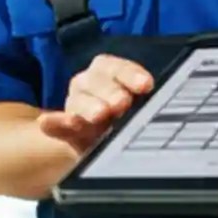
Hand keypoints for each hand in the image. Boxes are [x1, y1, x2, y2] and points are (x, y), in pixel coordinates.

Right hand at [38, 54, 153, 154]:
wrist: (102, 150)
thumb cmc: (127, 124)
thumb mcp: (140, 111)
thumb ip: (148, 106)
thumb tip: (170, 104)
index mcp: (108, 76)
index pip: (114, 67)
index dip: (129, 73)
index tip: (146, 85)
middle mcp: (89, 86)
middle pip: (96, 80)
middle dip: (110, 90)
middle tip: (122, 103)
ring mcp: (75, 108)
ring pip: (78, 100)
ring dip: (88, 105)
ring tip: (99, 115)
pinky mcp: (64, 131)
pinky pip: (55, 124)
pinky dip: (52, 122)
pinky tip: (47, 122)